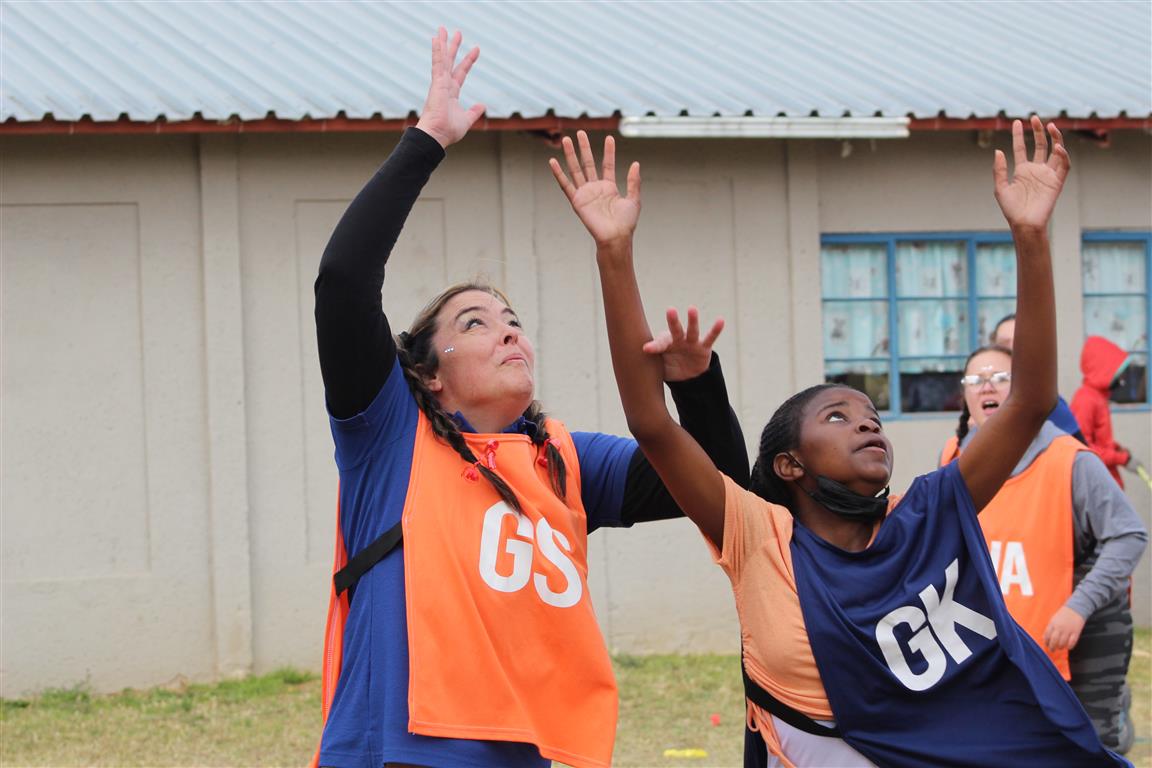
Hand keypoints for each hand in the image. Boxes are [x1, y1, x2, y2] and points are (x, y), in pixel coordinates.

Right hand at [414, 28, 484, 148]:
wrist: (437, 136)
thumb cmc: (448, 131)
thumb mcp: (466, 120)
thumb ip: (473, 112)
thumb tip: (482, 106)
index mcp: (451, 93)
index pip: (461, 73)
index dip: (468, 61)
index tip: (476, 49)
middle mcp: (444, 86)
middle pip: (450, 62)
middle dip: (454, 47)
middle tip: (457, 33)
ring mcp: (440, 84)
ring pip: (442, 59)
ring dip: (443, 44)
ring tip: (443, 29)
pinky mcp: (436, 84)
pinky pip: (438, 64)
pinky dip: (437, 51)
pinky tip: (436, 39)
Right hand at [549, 131, 640, 247]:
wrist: (615, 237)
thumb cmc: (626, 223)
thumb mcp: (634, 200)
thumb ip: (634, 182)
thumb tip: (636, 163)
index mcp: (609, 187)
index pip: (607, 164)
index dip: (609, 152)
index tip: (609, 138)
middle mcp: (595, 188)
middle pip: (588, 163)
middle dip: (584, 148)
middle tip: (581, 132)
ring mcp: (585, 194)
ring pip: (576, 169)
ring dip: (571, 155)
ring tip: (566, 140)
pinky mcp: (576, 201)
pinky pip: (565, 185)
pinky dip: (558, 174)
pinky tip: (552, 162)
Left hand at [643, 307, 723, 381]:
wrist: (686, 375)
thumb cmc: (669, 366)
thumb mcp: (659, 367)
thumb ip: (652, 362)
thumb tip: (636, 359)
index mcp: (666, 345)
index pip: (660, 344)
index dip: (654, 347)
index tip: (646, 349)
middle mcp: (678, 341)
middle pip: (675, 330)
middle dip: (673, 321)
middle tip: (670, 310)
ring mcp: (691, 343)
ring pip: (692, 331)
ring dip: (692, 321)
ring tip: (692, 309)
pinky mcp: (703, 348)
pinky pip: (710, 338)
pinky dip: (716, 330)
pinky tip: (721, 320)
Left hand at [993, 116, 1069, 231]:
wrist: (1024, 223)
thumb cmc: (1011, 209)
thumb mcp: (1000, 188)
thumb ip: (999, 170)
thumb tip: (998, 151)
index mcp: (1022, 170)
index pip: (1021, 147)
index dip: (1018, 135)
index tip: (1016, 122)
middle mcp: (1036, 169)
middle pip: (1039, 145)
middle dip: (1038, 131)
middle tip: (1035, 118)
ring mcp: (1048, 174)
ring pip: (1055, 150)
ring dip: (1054, 138)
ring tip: (1050, 125)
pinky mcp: (1058, 181)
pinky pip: (1064, 165)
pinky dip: (1063, 155)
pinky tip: (1057, 147)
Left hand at [1043, 605, 1086, 650]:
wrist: (1075, 609)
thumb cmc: (1063, 615)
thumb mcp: (1053, 619)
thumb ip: (1049, 628)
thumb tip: (1045, 638)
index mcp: (1053, 624)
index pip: (1047, 635)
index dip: (1046, 642)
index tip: (1046, 645)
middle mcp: (1060, 628)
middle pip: (1054, 641)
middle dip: (1052, 647)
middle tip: (1052, 650)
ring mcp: (1068, 630)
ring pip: (1063, 643)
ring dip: (1060, 647)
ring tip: (1060, 647)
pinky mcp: (1076, 632)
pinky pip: (1072, 642)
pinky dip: (1070, 646)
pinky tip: (1068, 647)